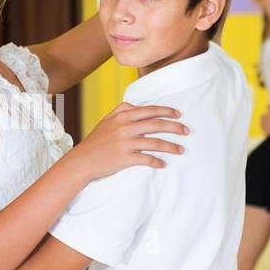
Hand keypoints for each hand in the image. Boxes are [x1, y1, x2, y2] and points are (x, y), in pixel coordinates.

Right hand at [69, 103, 186, 179]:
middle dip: (175, 127)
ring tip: (181, 150)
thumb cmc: (97, 141)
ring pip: (155, 143)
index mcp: (122, 116)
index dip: (166, 111)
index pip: (149, 110)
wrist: (82, 160)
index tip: (179, 114)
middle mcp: (125, 127)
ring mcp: (125, 143)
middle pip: (157, 125)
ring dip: (171, 146)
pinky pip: (147, 159)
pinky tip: (164, 164)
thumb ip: (121, 111)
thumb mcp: (107, 121)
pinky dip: (157, 162)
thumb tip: (136, 105)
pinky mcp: (125, 158)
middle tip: (187, 131)